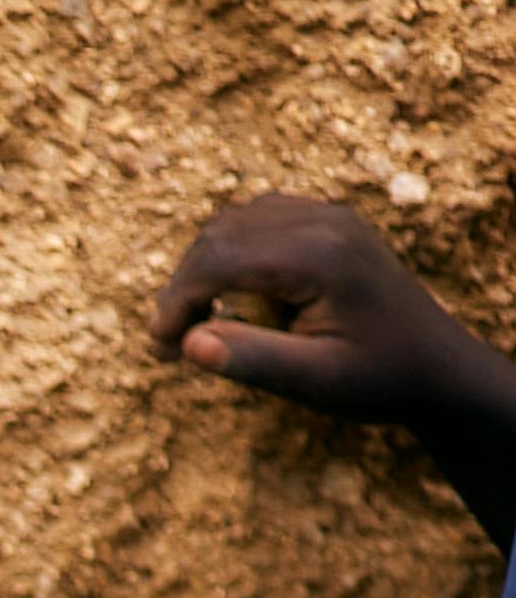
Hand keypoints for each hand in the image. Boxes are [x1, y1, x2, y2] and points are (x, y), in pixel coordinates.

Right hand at [149, 195, 515, 538]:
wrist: (436, 366)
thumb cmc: (379, 380)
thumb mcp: (315, 382)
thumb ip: (252, 359)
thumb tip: (187, 345)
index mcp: (321, 257)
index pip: (220, 258)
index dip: (178, 300)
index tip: (162, 347)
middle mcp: (325, 222)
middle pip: (221, 232)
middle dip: (184, 284)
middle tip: (171, 341)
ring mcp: (329, 216)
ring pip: (236, 220)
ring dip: (204, 266)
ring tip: (197, 321)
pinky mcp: (328, 222)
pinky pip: (260, 220)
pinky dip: (231, 254)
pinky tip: (231, 296)